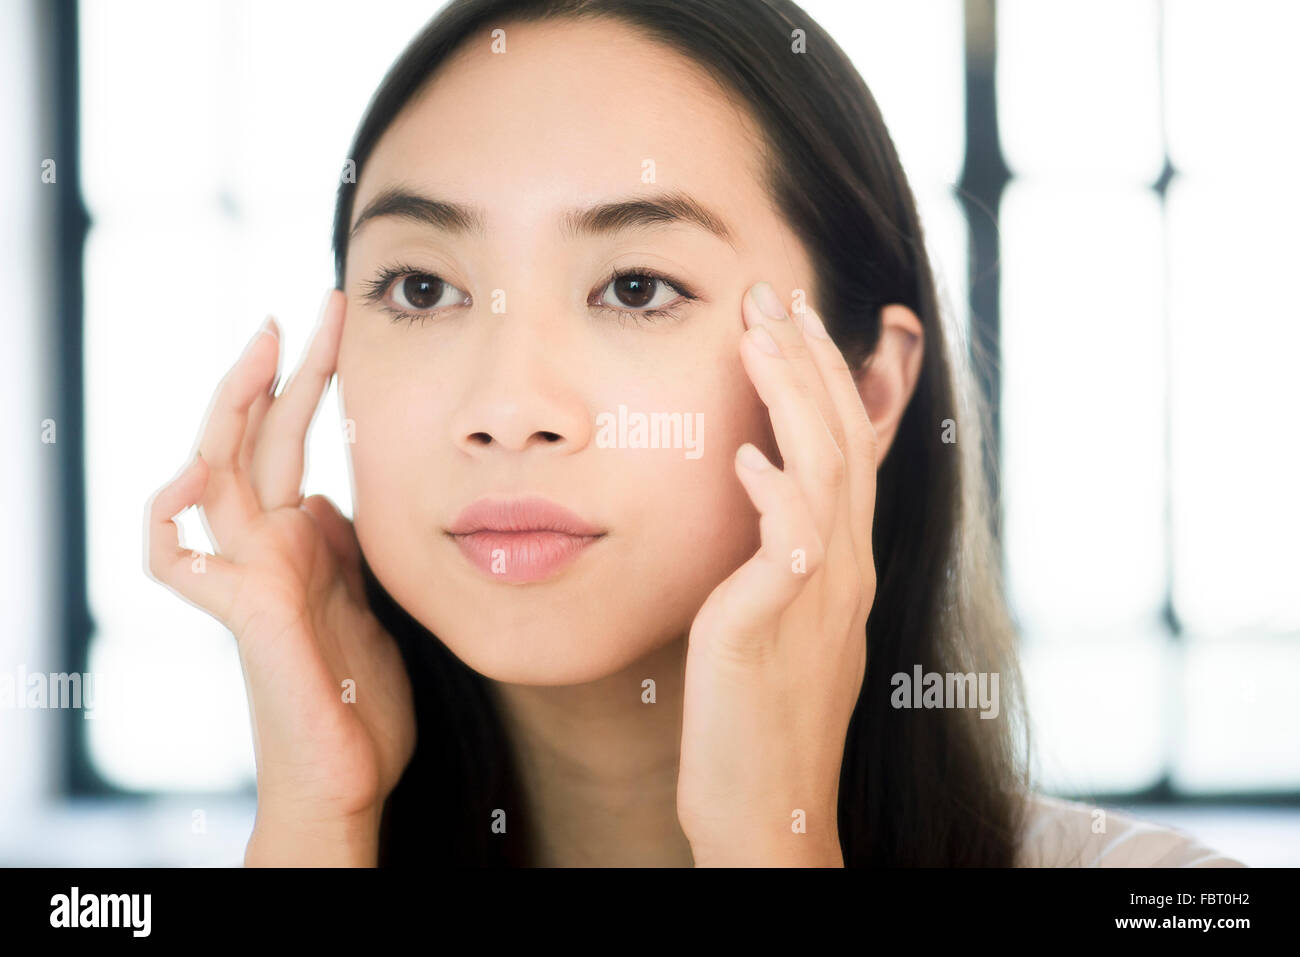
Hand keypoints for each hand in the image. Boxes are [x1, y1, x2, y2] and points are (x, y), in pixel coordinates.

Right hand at [144, 290, 415, 864]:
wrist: (349, 778)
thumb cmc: (361, 701)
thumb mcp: (368, 598)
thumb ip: (345, 548)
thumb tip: (327, 502)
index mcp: (303, 540)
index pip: (294, 439)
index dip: (312, 381)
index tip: (342, 327)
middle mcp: (267, 549)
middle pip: (259, 437)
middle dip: (282, 368)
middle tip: (314, 305)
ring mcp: (250, 576)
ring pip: (219, 471)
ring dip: (234, 405)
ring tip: (263, 345)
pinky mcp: (247, 613)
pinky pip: (175, 560)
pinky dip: (167, 516)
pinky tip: (191, 476)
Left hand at [677, 282, 877, 866]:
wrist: (771, 813)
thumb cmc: (763, 720)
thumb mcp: (782, 622)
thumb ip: (782, 558)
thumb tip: (767, 497)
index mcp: (841, 565)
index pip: (846, 451)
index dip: (826, 380)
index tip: (795, 320)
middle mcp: (843, 572)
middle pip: (841, 444)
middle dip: (809, 364)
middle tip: (775, 296)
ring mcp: (819, 600)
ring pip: (823, 477)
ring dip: (794, 402)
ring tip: (763, 337)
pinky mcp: (776, 630)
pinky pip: (789, 551)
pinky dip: (775, 499)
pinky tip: (748, 461)